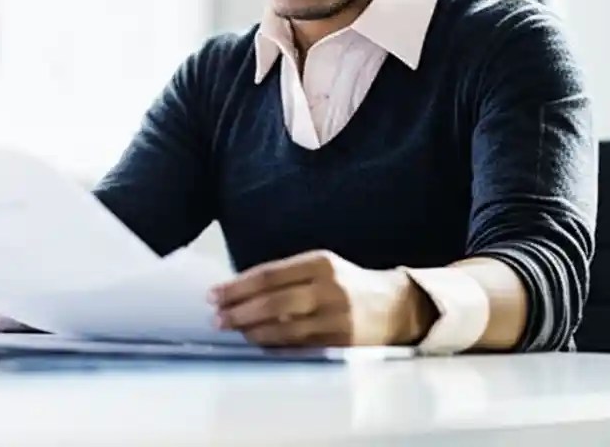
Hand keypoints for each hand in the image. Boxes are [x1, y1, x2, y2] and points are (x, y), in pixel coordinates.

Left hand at [210, 250, 436, 346]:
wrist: (396, 307)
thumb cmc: (347, 284)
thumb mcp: (321, 267)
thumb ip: (285, 276)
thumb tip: (238, 291)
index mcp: (320, 263)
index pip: (269, 275)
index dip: (237, 287)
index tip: (214, 294)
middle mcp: (329, 289)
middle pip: (273, 302)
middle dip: (239, 311)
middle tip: (217, 318)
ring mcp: (336, 318)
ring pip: (284, 328)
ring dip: (252, 331)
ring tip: (232, 331)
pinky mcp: (341, 343)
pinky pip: (299, 346)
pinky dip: (274, 346)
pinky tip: (257, 344)